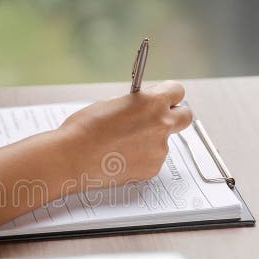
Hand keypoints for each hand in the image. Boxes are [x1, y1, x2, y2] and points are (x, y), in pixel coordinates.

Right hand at [58, 80, 191, 185]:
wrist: (72, 157)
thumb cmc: (85, 128)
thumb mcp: (112, 103)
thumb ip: (135, 104)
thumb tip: (142, 107)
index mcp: (151, 102)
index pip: (177, 90)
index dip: (168, 94)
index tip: (162, 98)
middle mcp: (161, 124)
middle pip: (185, 116)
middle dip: (174, 115)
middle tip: (158, 119)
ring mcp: (159, 149)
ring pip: (164, 141)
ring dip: (150, 140)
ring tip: (122, 145)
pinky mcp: (152, 168)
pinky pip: (152, 159)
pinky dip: (141, 158)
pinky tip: (120, 158)